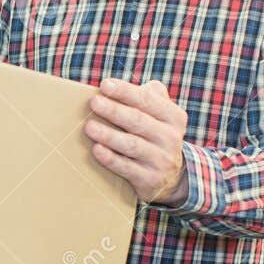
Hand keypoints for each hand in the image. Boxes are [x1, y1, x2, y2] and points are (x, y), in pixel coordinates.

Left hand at [84, 78, 189, 202]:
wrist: (171, 177)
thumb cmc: (154, 135)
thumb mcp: (161, 114)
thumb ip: (148, 95)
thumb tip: (116, 85)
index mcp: (173, 116)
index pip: (147, 100)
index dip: (125, 91)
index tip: (104, 85)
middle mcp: (170, 137)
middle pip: (138, 121)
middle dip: (114, 110)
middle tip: (94, 102)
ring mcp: (161, 159)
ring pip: (132, 145)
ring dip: (109, 135)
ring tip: (89, 126)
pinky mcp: (150, 179)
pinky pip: (127, 168)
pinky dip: (110, 158)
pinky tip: (96, 149)